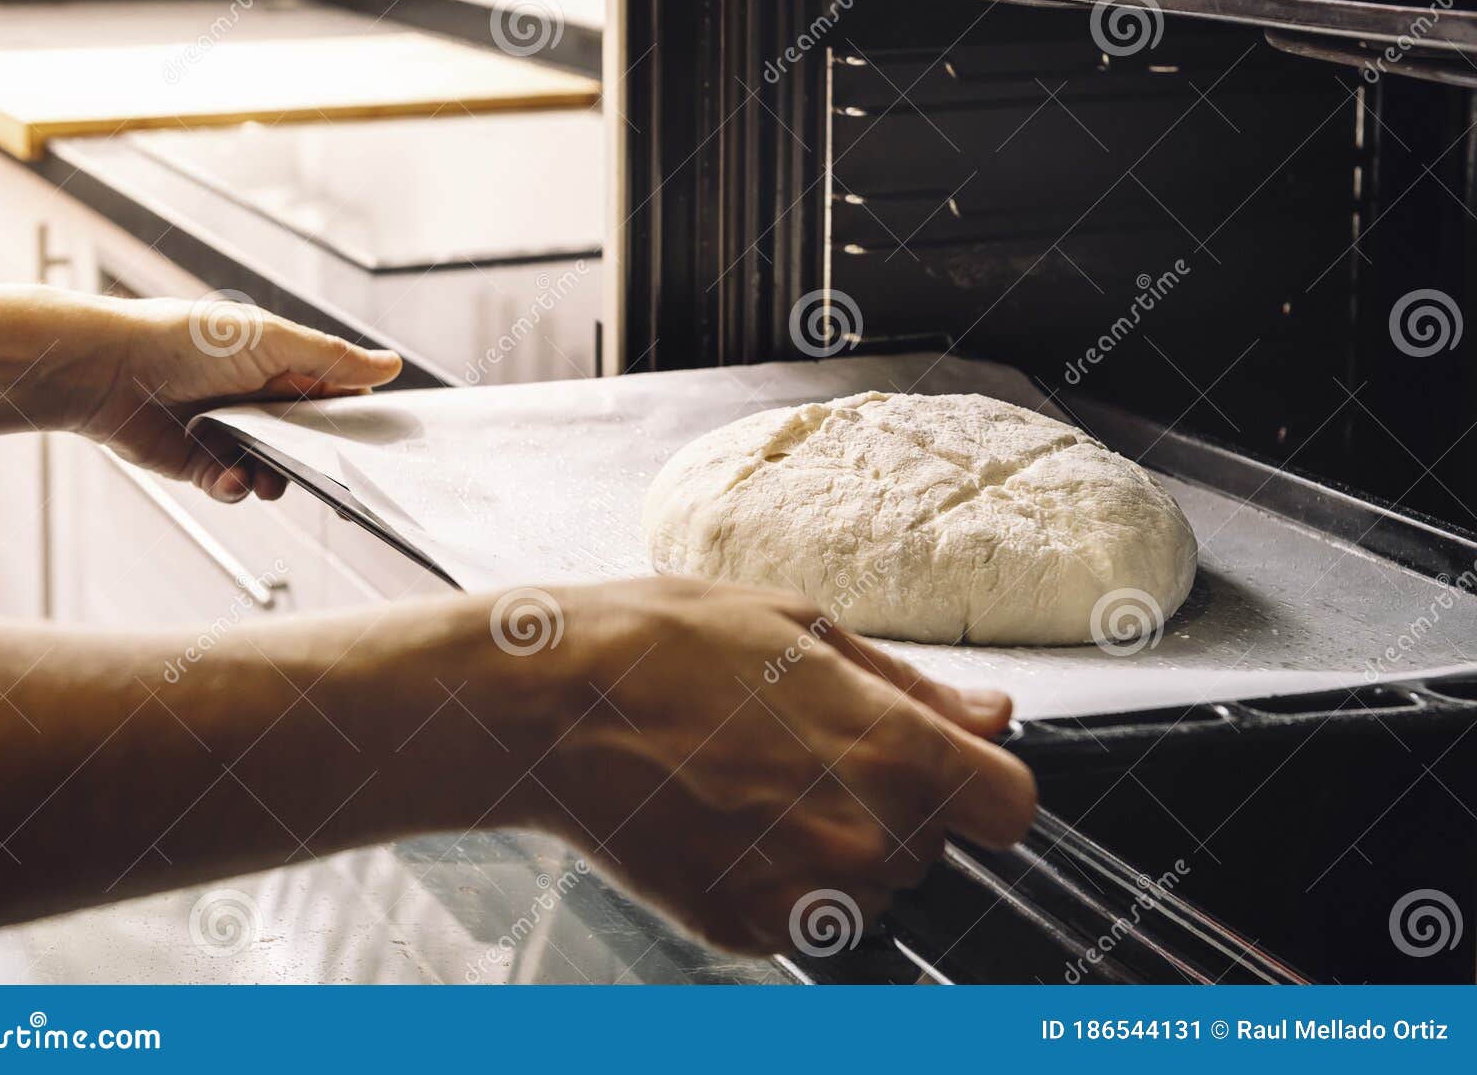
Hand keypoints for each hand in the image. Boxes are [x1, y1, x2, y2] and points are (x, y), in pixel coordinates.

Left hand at [76, 295, 400, 501]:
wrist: (108, 371)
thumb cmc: (184, 341)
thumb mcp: (273, 341)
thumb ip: (334, 360)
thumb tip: (390, 364)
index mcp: (280, 364)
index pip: (335, 396)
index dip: (354, 420)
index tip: (373, 444)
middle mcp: (257, 399)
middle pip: (307, 441)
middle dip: (317, 460)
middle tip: (327, 473)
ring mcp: (230, 433)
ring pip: (275, 470)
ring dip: (276, 479)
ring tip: (266, 479)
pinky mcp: (200, 463)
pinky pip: (234, 486)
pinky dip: (237, 487)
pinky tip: (231, 476)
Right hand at [513, 577, 1036, 955]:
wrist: (546, 708)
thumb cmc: (663, 646)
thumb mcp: (800, 627)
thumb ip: (913, 688)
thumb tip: (991, 717)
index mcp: (891, 751)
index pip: (1010, 808)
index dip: (983, 781)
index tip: (952, 767)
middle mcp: (861, 837)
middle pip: (936, 842)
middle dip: (896, 798)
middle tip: (809, 742)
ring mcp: (802, 894)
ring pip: (878, 883)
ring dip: (844, 841)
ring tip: (760, 775)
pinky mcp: (745, 928)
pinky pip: (813, 917)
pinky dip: (788, 877)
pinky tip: (731, 817)